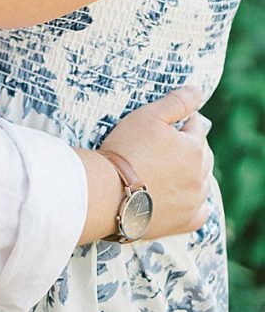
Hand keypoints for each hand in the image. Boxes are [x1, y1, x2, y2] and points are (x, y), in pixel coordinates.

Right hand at [98, 85, 213, 240]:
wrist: (108, 193)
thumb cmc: (125, 151)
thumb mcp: (147, 117)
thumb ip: (176, 102)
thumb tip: (198, 90)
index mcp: (194, 147)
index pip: (197, 126)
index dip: (184, 121)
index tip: (170, 123)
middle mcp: (200, 174)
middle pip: (203, 154)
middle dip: (190, 146)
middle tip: (168, 144)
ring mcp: (195, 199)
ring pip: (202, 181)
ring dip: (192, 173)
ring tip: (169, 169)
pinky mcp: (187, 221)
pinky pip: (200, 210)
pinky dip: (194, 202)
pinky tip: (181, 196)